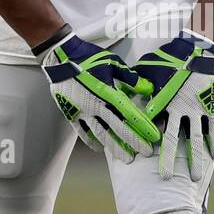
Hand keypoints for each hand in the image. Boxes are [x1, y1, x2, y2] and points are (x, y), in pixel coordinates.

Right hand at [39, 32, 160, 162]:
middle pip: (117, 128)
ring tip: (126, 157)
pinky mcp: (70, 113)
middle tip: (145, 152)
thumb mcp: (113, 63)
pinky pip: (82, 131)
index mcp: (107, 93)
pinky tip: (100, 148)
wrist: (60, 56)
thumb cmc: (88, 57)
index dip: (143, 126)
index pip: (130, 114)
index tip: (153, 136)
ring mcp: (81, 111)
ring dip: (115, 146)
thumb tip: (148, 89)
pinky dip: (91, 141)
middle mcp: (95, 105)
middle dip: (133, 141)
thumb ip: (131, 79)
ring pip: (101, 134)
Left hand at [131, 32, 213, 180]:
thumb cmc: (170, 56)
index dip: (147, 142)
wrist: (199, 46)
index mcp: (163, 102)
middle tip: (165, 179)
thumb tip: (120, 89)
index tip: (139, 159)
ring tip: (196, 178)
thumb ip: (138, 82)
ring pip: (196, 139)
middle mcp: (179, 110)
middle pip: (173, 139)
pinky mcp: (212, 107)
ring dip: (196, 159)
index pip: (153, 126)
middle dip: (169, 159)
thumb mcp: (149, 68)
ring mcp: (197, 110)